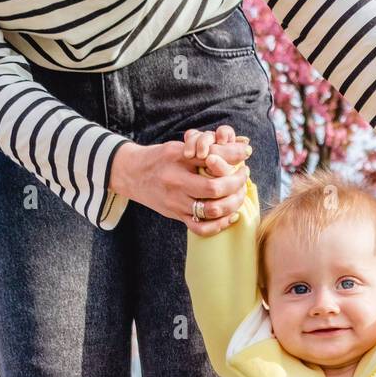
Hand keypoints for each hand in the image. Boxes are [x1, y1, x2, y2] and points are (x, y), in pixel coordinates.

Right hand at [109, 124, 250, 231]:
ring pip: (211, 212)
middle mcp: (177, 185)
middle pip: (215, 190)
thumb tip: (242, 147)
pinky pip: (201, 228)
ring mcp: (177, 204)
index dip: (233, 164)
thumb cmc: (159, 158)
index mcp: (178, 163)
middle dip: (236, 185)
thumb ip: (208, 148)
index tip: (244, 162)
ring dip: (232, 205)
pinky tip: (229, 216)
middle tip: (243, 179)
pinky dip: (219, 225)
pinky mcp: (177, 217)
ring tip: (239, 196)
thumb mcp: (179, 148)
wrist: (131, 174)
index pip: (213, 164)